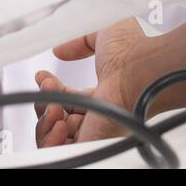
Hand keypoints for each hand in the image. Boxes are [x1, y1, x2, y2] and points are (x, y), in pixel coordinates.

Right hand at [34, 17, 149, 145]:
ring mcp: (96, 130)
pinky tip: (57, 120)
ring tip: (54, 105)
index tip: (43, 75)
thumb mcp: (103, 33)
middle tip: (47, 85)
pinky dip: (50, 139)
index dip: (52, 89)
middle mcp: (100, 114)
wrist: (142, 69)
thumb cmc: (133, 51)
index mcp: (103, 93)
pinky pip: (61, 152)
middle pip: (59, 118)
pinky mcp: (93, 143)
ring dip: (45, 120)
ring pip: (55, 137)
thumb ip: (80, 40)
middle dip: (45, 102)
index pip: (69, 99)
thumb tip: (61, 49)